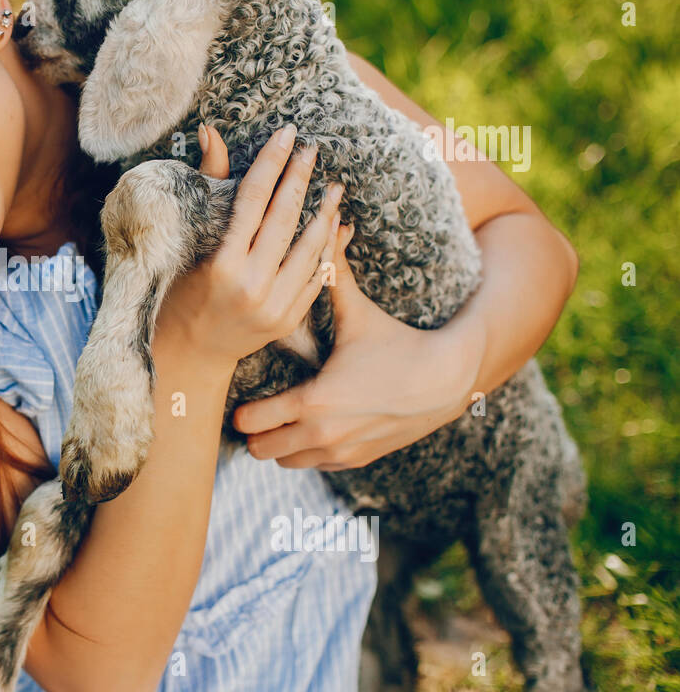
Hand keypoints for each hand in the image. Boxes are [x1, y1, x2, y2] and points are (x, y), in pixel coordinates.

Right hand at [157, 122, 344, 371]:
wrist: (192, 352)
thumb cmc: (180, 292)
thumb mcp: (187, 243)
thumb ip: (210, 188)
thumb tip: (212, 133)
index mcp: (223, 264)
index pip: (253, 200)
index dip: (271, 163)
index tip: (287, 134)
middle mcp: (252, 286)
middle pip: (284, 219)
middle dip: (300, 179)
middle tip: (313, 149)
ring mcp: (275, 306)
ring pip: (310, 249)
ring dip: (325, 214)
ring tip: (334, 187)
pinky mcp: (290, 319)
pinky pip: (317, 277)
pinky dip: (329, 249)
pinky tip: (335, 226)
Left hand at [230, 222, 484, 469]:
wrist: (449, 379)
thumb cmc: (399, 343)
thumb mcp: (359, 314)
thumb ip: (333, 274)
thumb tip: (328, 225)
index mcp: (313, 400)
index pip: (251, 422)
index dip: (242, 410)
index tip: (245, 394)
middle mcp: (323, 434)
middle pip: (260, 451)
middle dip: (255, 431)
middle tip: (259, 407)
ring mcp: (340, 452)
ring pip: (285, 462)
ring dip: (279, 444)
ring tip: (283, 417)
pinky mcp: (357, 461)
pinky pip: (314, 466)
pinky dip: (306, 451)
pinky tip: (314, 425)